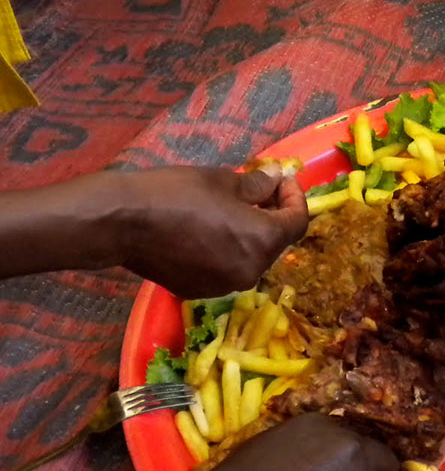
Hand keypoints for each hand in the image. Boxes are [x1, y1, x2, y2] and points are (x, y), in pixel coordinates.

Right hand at [0, 165, 306, 294]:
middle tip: (260, 191)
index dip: (295, 198)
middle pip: (276, 243)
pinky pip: (228, 270)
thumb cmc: (176, 193)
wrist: (121, 222)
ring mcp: (227, 286)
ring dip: (251, 235)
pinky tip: (209, 232)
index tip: (283, 180)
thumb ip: (258, 185)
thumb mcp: (223, 180)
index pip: (297, 222)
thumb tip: (278, 178)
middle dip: (273, 216)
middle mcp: (252, 271)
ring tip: (233, 210)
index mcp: (263, 241)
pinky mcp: (202, 291)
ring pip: (252, 258)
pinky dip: (228, 251)